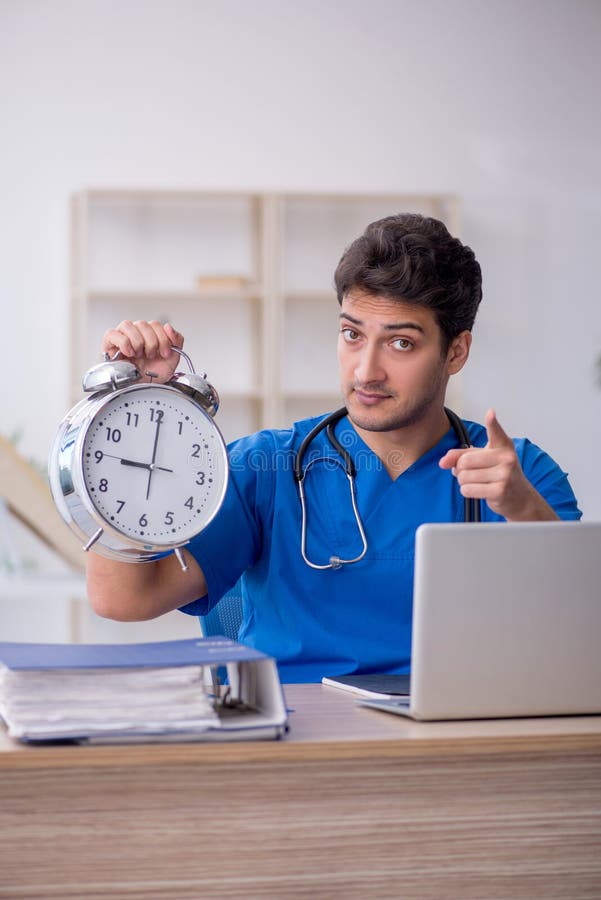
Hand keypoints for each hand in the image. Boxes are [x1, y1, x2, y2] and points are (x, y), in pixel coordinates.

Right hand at [101, 320, 183, 383]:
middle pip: (143, 324)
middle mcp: (135, 334)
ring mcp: (122, 337)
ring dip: (138, 342)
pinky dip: (124, 343)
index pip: (156, 324)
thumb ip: (177, 340)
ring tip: (139, 355)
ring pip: (128, 325)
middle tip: (151, 356)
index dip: (163, 337)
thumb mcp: (172, 360)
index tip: (165, 353)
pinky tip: (129, 353)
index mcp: (150, 336)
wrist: (141, 391)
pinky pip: (113, 333)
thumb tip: (168, 326)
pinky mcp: (108, 344)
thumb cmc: (152, 377)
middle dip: (152, 342)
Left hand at [439, 409, 557, 520]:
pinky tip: (480, 490)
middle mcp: (506, 458)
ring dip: (464, 482)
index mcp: (503, 446)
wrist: (519, 497)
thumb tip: (442, 462)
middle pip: (465, 461)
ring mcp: (505, 474)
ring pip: (464, 476)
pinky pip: (467, 489)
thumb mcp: (482, 459)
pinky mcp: (500, 491)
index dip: (492, 423)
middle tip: (471, 472)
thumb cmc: (499, 474)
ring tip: (478, 482)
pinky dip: (468, 491)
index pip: (496, 432)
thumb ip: (460, 456)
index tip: (490, 413)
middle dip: (460, 469)